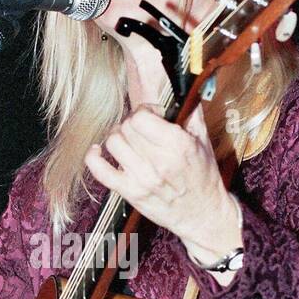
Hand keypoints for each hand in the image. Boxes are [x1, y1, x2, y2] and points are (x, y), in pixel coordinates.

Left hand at [84, 102, 238, 256]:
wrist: (203, 214)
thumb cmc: (204, 175)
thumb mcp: (203, 140)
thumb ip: (192, 110)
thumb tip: (183, 83)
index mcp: (178, 146)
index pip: (142, 117)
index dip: (144, 112)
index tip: (151, 117)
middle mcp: (159, 163)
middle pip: (126, 127)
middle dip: (132, 124)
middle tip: (142, 131)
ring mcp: (142, 180)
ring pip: (113, 143)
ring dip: (118, 138)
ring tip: (129, 142)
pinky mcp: (130, 193)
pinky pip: (99, 170)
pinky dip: (94, 157)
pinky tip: (100, 151)